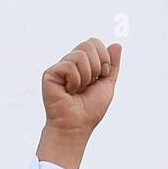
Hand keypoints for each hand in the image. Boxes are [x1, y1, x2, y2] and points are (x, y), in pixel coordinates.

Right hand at [36, 38, 120, 168]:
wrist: (76, 126)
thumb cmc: (90, 110)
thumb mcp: (107, 85)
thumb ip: (112, 65)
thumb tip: (117, 45)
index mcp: (83, 63)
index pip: (95, 43)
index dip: (104, 58)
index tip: (100, 77)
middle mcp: (70, 62)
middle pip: (88, 44)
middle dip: (96, 67)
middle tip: (89, 85)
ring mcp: (60, 67)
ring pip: (80, 55)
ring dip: (86, 77)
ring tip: (77, 90)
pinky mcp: (50, 73)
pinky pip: (70, 66)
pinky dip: (75, 82)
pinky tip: (68, 92)